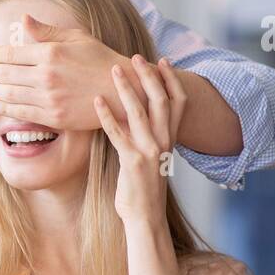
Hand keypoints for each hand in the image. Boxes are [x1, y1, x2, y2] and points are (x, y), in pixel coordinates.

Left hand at [0, 14, 141, 130]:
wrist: (122, 91)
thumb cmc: (99, 60)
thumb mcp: (75, 38)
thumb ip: (46, 31)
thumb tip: (23, 20)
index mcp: (51, 52)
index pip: (12, 53)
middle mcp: (46, 75)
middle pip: (5, 74)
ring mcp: (49, 97)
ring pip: (9, 94)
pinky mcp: (53, 116)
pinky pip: (20, 112)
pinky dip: (2, 108)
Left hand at [93, 54, 186, 226]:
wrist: (145, 217)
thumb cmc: (142, 188)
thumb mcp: (151, 158)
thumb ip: (147, 136)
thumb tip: (134, 115)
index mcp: (170, 140)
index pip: (179, 102)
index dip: (172, 80)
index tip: (163, 60)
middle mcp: (164, 142)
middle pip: (162, 100)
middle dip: (149, 76)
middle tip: (136, 57)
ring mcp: (150, 152)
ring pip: (140, 112)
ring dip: (126, 88)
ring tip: (113, 70)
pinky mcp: (133, 162)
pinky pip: (118, 134)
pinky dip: (106, 115)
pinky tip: (95, 101)